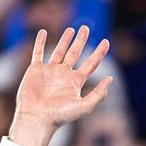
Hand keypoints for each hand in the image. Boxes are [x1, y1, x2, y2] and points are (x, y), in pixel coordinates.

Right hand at [9, 26, 113, 145]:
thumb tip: (110, 78)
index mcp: (76, 82)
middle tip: (86, 27)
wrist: (37, 118)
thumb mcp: (84, 106)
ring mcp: (50, 71)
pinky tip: (43, 32)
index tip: (106, 41)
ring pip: (59, 51)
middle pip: (75, 53)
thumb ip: (98, 94)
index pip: (91, 64)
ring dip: (65, 40)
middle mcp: (64, 75)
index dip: (99, 53)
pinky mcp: (36, 69)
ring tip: (71, 29)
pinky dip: (39, 42)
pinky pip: (38, 52)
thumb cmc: (60, 115)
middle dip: (81, 41)